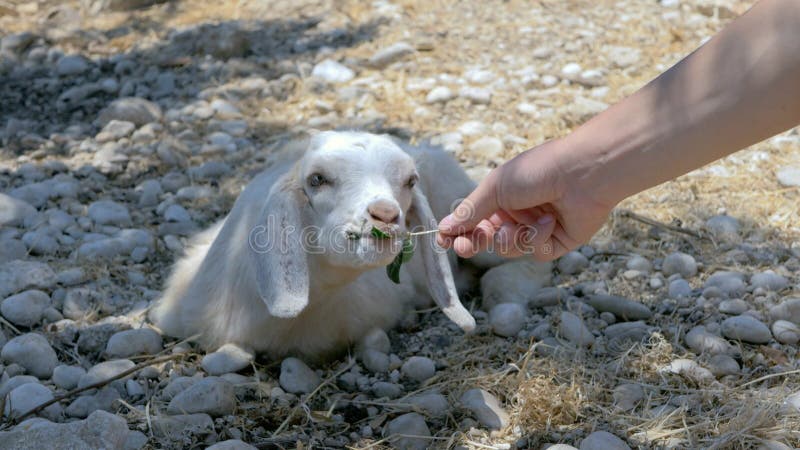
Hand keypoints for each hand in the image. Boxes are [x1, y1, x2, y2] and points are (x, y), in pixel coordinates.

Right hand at [437, 139, 614, 260]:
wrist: (583, 173)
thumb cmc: (537, 171)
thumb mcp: (496, 188)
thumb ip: (470, 211)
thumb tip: (444, 227)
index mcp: (501, 197)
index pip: (473, 220)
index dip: (458, 231)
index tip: (443, 240)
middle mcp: (517, 213)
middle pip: (487, 239)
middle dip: (476, 242)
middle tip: (466, 246)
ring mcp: (536, 228)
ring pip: (509, 248)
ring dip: (512, 239)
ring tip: (521, 226)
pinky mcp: (557, 242)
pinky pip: (536, 251)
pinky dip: (540, 237)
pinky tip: (551, 220)